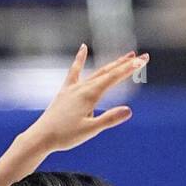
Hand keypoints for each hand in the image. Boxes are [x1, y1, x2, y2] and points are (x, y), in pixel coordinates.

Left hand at [20, 45, 146, 154]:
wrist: (41, 137)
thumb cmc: (65, 136)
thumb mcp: (90, 130)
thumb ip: (109, 119)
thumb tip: (128, 110)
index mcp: (89, 95)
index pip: (114, 78)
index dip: (130, 69)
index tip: (143, 61)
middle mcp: (82, 87)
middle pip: (108, 72)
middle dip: (125, 64)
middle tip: (141, 57)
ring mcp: (73, 88)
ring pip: (96, 72)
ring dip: (111, 64)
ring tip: (125, 56)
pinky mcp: (65, 91)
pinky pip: (74, 72)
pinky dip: (79, 59)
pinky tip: (83, 48)